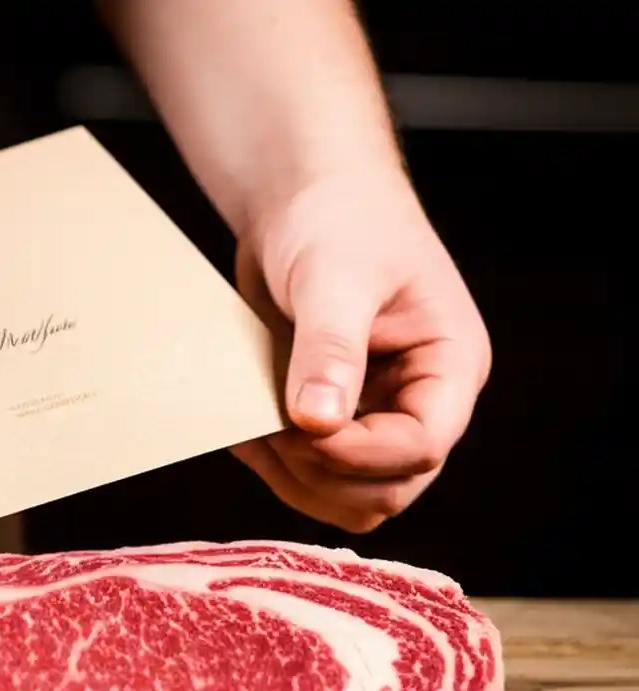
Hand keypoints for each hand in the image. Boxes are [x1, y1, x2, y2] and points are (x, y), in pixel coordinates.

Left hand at [231, 168, 490, 531]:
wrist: (302, 195)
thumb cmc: (338, 217)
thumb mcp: (335, 276)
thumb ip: (331, 349)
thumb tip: (320, 423)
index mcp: (447, 365)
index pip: (421, 446)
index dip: (359, 453)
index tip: (300, 428)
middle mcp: (417, 399)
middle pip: (387, 488)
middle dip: (323, 472)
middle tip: (269, 430)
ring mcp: (372, 413)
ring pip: (346, 495)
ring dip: (294, 478)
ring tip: (251, 431)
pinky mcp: (327, 415)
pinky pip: (308, 471)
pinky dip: (273, 465)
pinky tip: (242, 426)